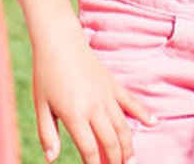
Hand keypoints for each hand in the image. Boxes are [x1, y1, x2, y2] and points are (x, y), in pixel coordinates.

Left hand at [33, 32, 153, 163]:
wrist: (59, 41)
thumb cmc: (46, 73)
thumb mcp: (41, 105)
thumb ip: (47, 134)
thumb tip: (51, 159)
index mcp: (74, 114)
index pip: (90, 148)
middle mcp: (94, 106)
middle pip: (110, 141)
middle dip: (116, 161)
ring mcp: (106, 95)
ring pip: (123, 126)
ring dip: (129, 146)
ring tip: (131, 161)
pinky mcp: (113, 84)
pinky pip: (131, 101)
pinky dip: (143, 113)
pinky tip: (153, 123)